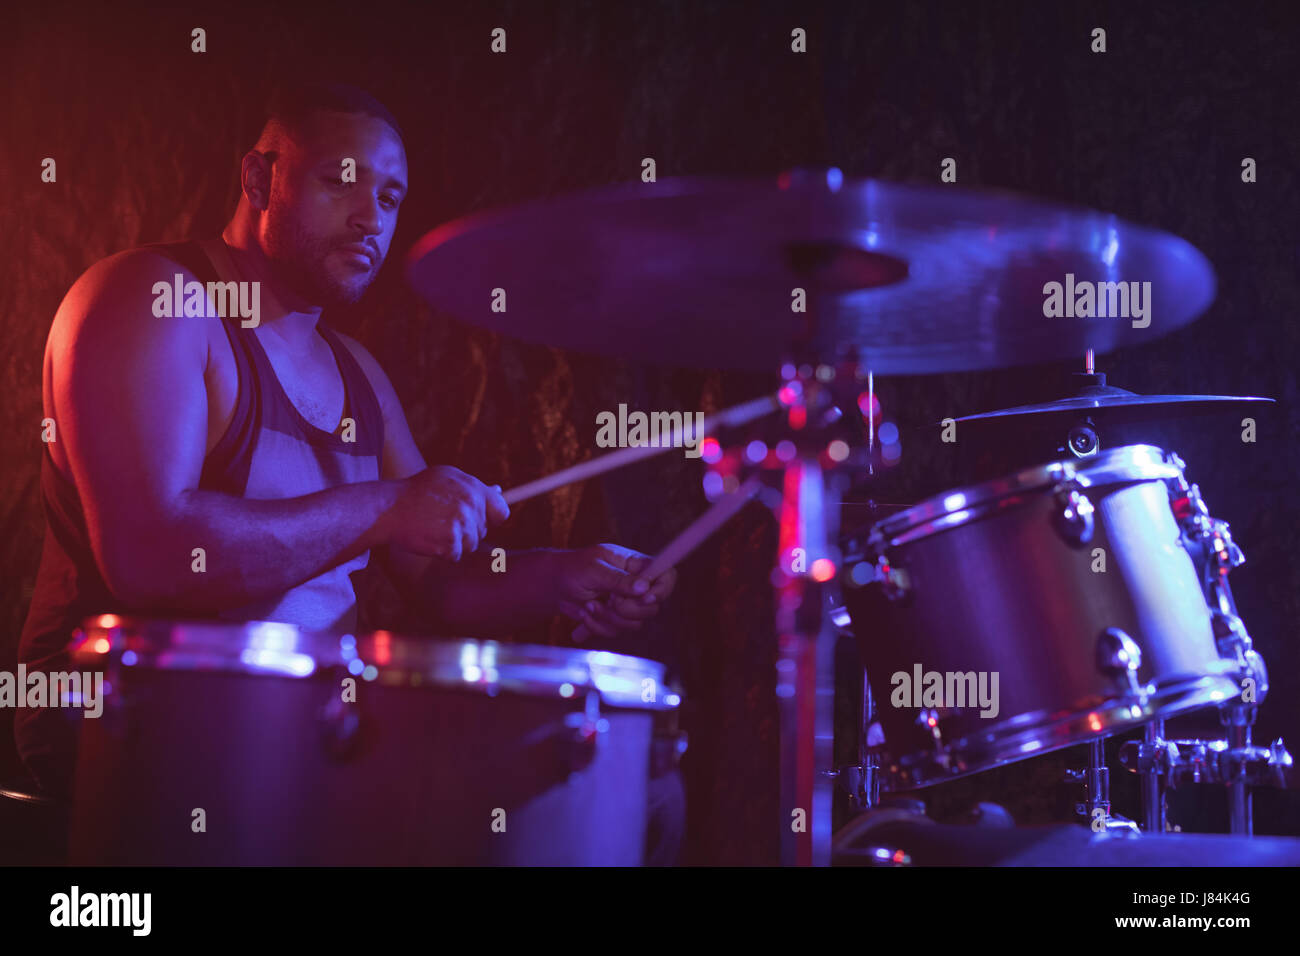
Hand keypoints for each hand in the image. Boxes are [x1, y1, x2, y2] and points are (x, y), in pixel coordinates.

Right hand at [386, 466, 509, 559]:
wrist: (388, 508)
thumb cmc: (415, 493)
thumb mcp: (445, 478)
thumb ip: (472, 487)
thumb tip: (499, 491)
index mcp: (472, 487)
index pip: (501, 511)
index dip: (492, 519)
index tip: (480, 522)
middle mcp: (470, 503)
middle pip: (483, 531)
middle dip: (466, 531)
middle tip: (442, 522)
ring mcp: (461, 523)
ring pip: (471, 545)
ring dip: (455, 543)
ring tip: (434, 529)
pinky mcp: (451, 541)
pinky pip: (456, 555)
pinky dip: (443, 552)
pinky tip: (429, 538)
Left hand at [552, 543, 676, 637]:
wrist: (551, 587)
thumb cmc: (571, 570)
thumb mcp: (593, 570)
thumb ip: (619, 579)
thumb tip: (644, 587)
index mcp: (635, 565)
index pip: (666, 575)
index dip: (662, 589)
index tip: (645, 598)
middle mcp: (635, 585)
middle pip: (653, 606)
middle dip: (629, 609)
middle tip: (610, 601)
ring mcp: (626, 604)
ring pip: (634, 623)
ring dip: (608, 618)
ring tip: (589, 605)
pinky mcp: (614, 619)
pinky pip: (615, 631)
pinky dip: (597, 625)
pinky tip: (584, 613)